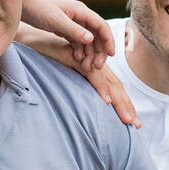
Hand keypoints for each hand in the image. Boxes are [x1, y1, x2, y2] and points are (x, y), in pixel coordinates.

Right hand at [16, 25, 138, 127]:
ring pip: (108, 84)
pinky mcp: (76, 59)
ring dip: (119, 103)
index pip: (114, 89)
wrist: (32, 44)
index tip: (132, 123)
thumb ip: (76, 92)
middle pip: (116, 88)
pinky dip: (100, 89)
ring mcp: (86, 61)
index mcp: (95, 70)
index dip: (124, 105)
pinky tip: (106, 102)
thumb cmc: (47, 62)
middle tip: (136, 125)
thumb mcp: (65, 81)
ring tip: (127, 120)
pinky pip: (90, 76)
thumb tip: (82, 112)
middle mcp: (94, 66)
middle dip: (127, 107)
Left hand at [20, 0, 115, 65]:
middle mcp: (79, 16)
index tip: (111, 55)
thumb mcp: (55, 20)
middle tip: (96, 67)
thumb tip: (91, 39)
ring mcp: (71, 22)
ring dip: (89, 53)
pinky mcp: (63, 28)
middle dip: (99, 51)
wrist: (20, 2)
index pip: (101, 26)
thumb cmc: (37, 7)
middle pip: (96, 35)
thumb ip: (73, 30)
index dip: (108, 40)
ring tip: (86, 67)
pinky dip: (78, 50)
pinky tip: (77, 59)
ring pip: (87, 40)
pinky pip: (76, 41)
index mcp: (81, 11)